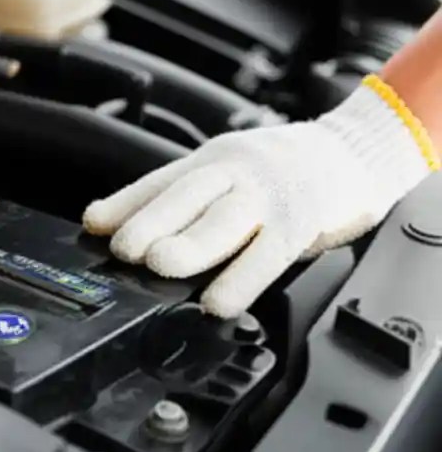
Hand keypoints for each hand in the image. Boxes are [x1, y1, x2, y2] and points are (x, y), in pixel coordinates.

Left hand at [83, 77, 436, 317]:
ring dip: (191, 245)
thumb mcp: (226, 174)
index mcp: (210, 161)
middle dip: (150, 221)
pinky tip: (220, 301)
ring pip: (224, 220)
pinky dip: (243, 278)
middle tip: (124, 249)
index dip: (124, 203)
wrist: (358, 150)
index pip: (159, 181)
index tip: (93, 224)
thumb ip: (182, 201)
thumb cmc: (284, 171)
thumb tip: (118, 230)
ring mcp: (268, 195)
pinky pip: (269, 252)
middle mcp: (233, 172)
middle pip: (186, 194)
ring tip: (161, 264)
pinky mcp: (302, 220)